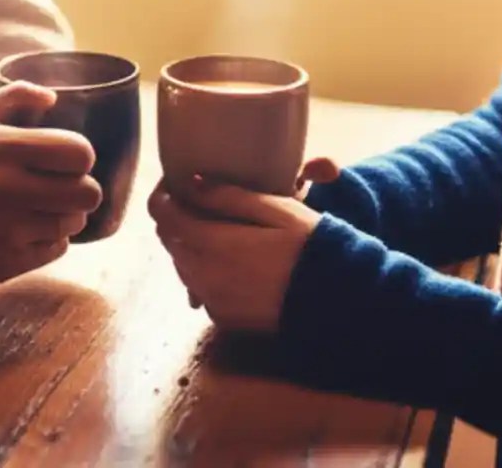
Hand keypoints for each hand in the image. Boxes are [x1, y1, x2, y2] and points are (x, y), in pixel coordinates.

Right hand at [0, 82, 102, 288]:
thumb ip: (10, 98)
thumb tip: (52, 97)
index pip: (78, 153)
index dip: (79, 155)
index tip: (64, 159)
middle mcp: (5, 190)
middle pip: (87, 193)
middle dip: (81, 187)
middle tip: (63, 186)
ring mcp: (5, 231)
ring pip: (73, 223)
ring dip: (65, 214)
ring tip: (42, 208)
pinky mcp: (2, 264)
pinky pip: (55, 251)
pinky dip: (48, 240)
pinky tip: (27, 229)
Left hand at [178, 157, 338, 309]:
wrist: (338, 302)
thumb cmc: (311, 246)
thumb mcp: (277, 210)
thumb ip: (228, 197)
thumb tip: (189, 182)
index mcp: (212, 243)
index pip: (163, 215)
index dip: (163, 194)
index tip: (176, 183)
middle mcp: (202, 275)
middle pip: (169, 239)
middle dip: (178, 218)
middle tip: (203, 202)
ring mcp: (211, 300)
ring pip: (181, 264)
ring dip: (189, 245)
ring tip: (221, 231)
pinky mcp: (223, 318)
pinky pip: (199, 288)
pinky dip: (204, 272)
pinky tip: (233, 262)